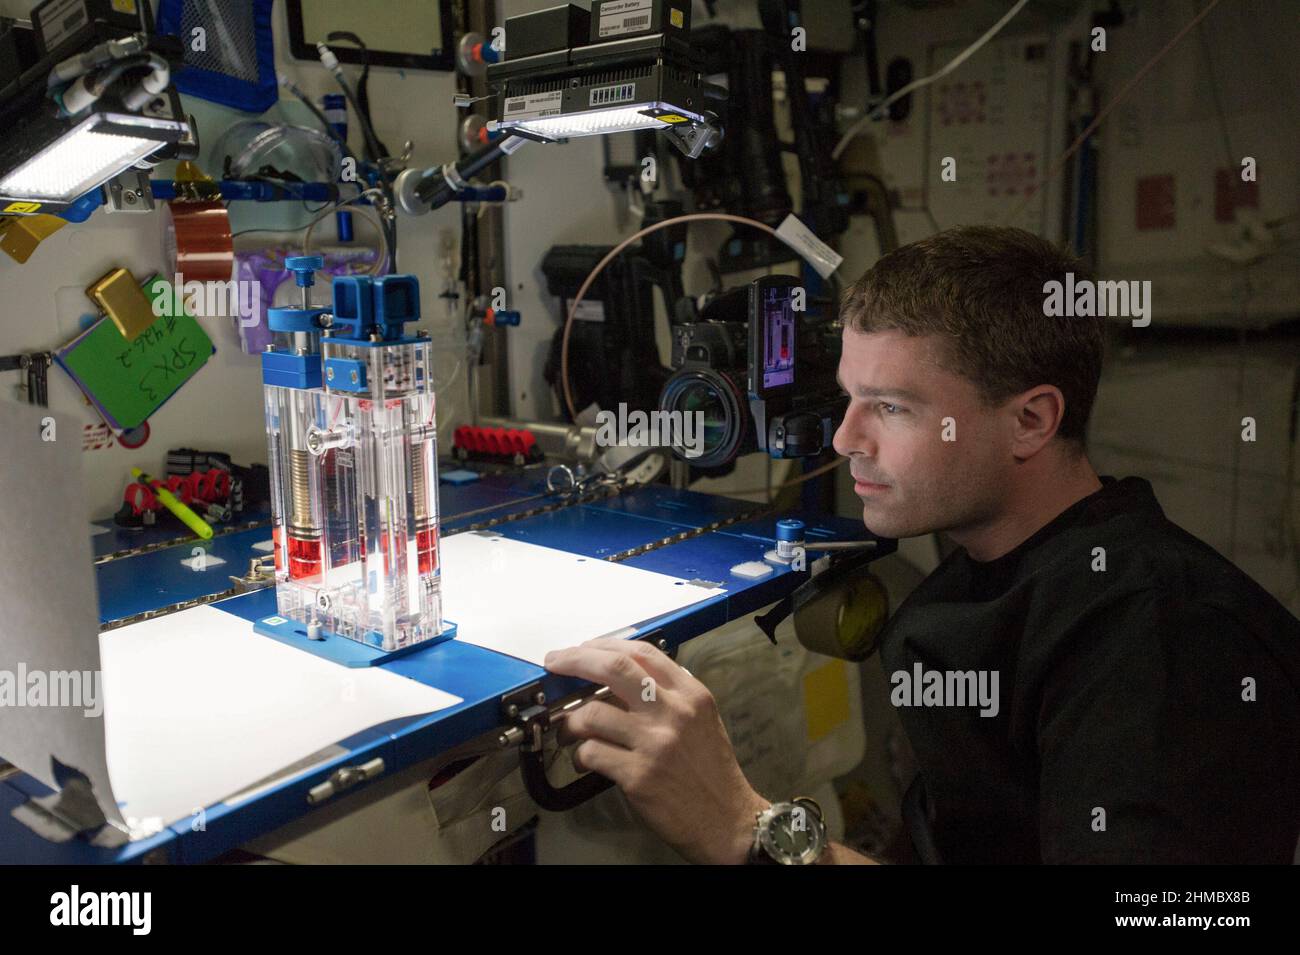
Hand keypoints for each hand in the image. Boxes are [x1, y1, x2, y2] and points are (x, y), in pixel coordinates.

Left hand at [544, 637, 767, 863]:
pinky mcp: (638, 776)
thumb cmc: (712, 771)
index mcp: (691, 694)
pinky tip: (584, 760)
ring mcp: (654, 744)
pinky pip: (591, 752)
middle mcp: (673, 712)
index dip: (604, 645)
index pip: (642, 652)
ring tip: (568, 731)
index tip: (583, 649)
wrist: (728, 821)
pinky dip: (580, 755)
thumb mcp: (702, 719)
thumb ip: (671, 695)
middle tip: (555, 662)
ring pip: (592, 713)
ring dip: (570, 721)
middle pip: (614, 668)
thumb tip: (623, 676)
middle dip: (574, 659)